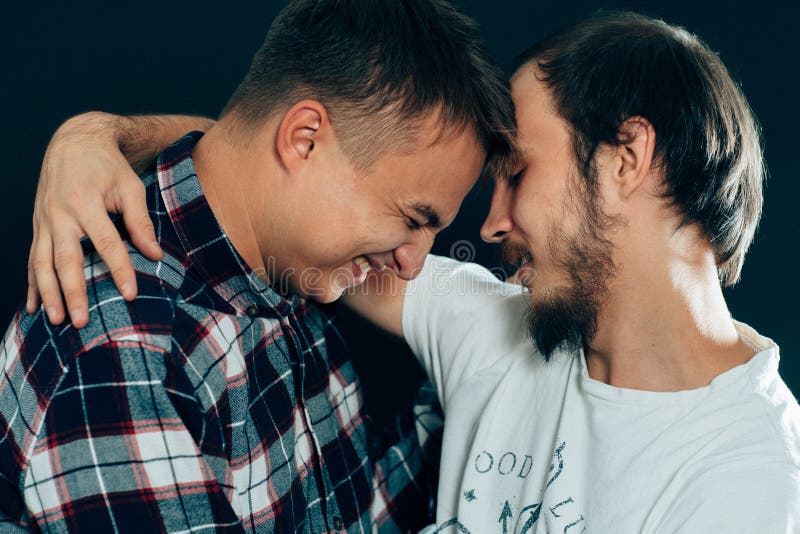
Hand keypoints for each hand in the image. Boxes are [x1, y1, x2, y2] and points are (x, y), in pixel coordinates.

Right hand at [27, 112, 162, 327]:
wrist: (74, 143)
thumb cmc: (107, 167)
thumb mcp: (130, 187)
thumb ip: (141, 221)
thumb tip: (155, 255)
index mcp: (85, 202)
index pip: (106, 243)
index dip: (119, 269)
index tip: (130, 294)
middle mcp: (60, 214)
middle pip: (66, 259)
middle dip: (74, 292)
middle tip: (83, 321)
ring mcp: (45, 222)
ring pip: (42, 264)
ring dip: (48, 294)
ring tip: (56, 321)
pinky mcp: (38, 226)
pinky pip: (33, 259)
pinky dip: (32, 284)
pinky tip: (34, 307)